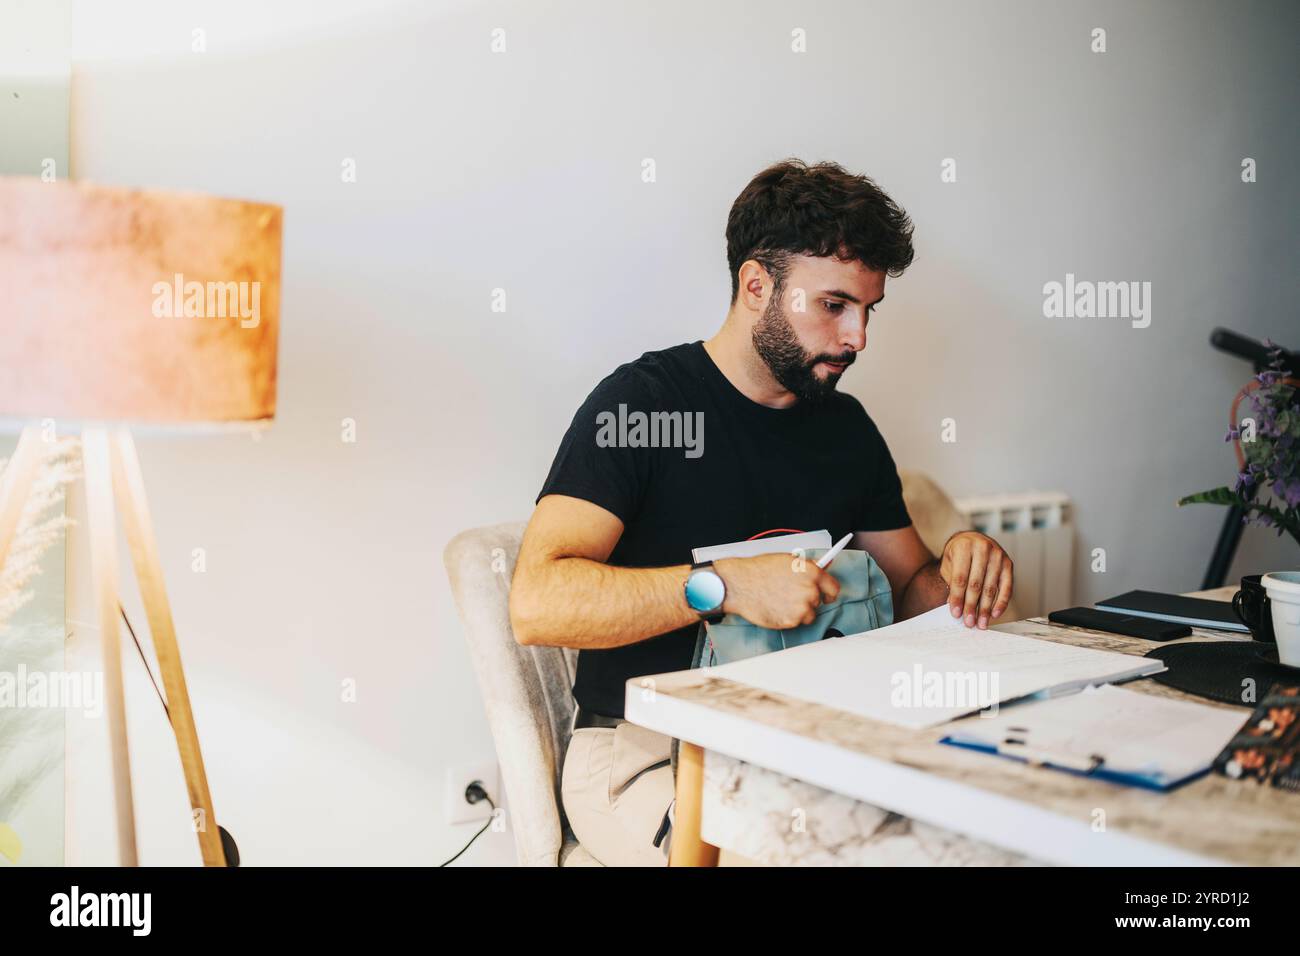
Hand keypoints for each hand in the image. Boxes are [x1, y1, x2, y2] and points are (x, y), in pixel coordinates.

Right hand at [714, 553, 839, 629]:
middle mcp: (810, 590)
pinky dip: (788, 618)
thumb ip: (808, 566)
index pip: (833, 587)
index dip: (828, 592)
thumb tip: (824, 566)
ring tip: (781, 601)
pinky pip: (796, 622)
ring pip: (809, 614)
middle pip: (819, 601)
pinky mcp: (791, 621)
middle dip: (808, 599)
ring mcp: (801, 607)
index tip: (825, 595)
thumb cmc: (758, 570)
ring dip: (799, 611)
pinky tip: (776, 607)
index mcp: (811, 572)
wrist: (739, 584)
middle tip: (791, 595)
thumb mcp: (787, 560)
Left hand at [940, 531, 1012, 628]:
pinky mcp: (1008, 563)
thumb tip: (955, 608)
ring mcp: (998, 555)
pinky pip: (1007, 587)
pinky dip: (1001, 603)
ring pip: (991, 587)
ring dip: (985, 608)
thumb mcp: (950, 565)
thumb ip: (952, 584)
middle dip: (971, 606)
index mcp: (964, 547)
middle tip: (969, 622)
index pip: (960, 578)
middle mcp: (982, 548)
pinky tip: (994, 614)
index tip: (956, 614)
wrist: (972, 540)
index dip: (958, 598)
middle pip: (976, 584)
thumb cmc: (959, 555)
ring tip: (980, 623)